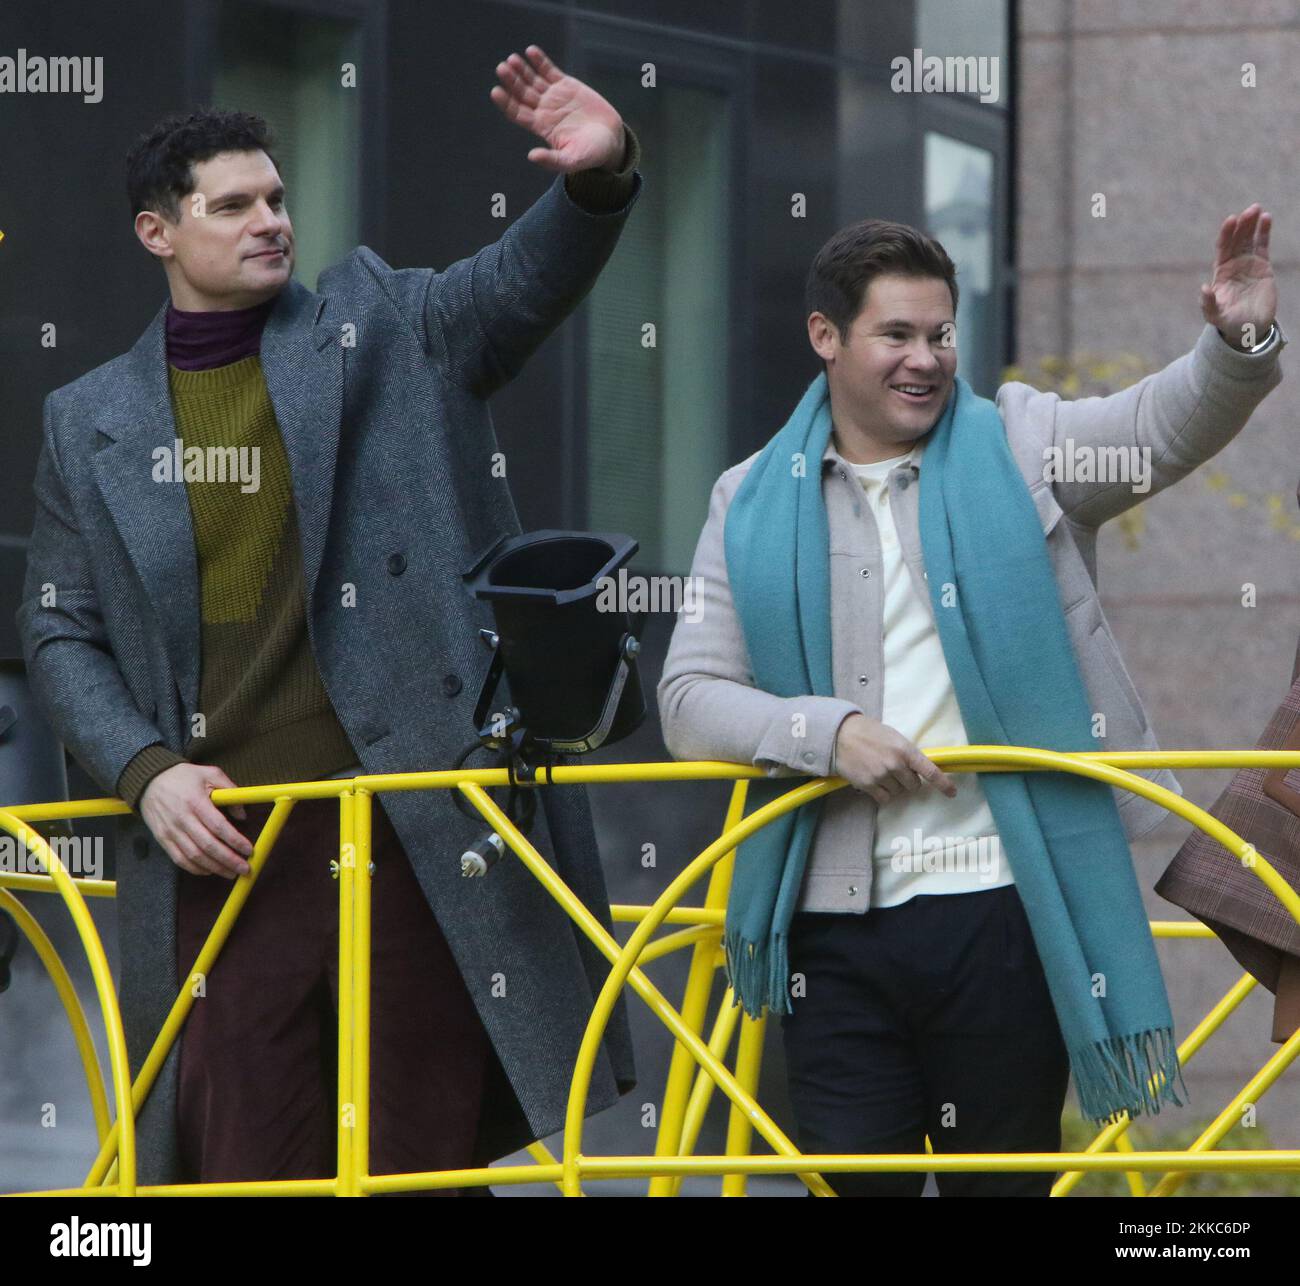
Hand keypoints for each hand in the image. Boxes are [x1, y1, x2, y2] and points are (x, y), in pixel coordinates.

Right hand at [139, 762, 252, 878]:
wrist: (149, 781)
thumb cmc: (183, 777)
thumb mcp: (210, 773)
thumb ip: (230, 790)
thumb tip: (242, 814)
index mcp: (195, 801)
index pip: (218, 826)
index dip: (235, 840)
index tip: (248, 850)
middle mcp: (182, 819)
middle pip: (208, 846)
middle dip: (229, 860)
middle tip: (245, 868)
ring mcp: (170, 831)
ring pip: (194, 856)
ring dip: (215, 868)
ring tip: (231, 873)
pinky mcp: (162, 839)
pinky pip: (180, 859)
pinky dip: (196, 868)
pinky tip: (210, 871)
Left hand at [489, 44, 624, 173]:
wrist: (611, 139)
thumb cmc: (591, 154)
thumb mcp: (572, 160)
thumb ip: (552, 160)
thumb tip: (531, 156)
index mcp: (541, 127)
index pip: (518, 113)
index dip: (506, 102)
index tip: (496, 92)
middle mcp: (544, 110)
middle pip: (522, 93)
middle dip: (511, 81)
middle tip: (502, 68)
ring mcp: (554, 96)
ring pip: (532, 79)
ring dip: (521, 69)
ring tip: (513, 59)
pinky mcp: (566, 85)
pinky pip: (549, 70)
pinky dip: (540, 61)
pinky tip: (531, 51)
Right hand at [832, 713, 957, 806]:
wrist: (840, 734)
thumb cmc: (869, 733)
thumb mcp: (894, 737)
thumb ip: (907, 753)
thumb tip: (919, 770)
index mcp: (905, 750)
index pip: (930, 771)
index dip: (943, 784)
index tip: (952, 793)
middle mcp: (895, 764)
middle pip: (913, 786)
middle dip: (908, 781)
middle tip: (895, 770)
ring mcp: (881, 776)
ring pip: (898, 792)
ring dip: (893, 786)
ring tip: (880, 771)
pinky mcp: (868, 785)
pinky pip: (884, 798)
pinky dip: (882, 794)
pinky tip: (874, 781)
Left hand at [1200, 203, 1276, 349]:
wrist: (1249, 328)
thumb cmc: (1229, 322)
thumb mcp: (1215, 315)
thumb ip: (1209, 303)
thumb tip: (1203, 288)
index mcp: (1220, 272)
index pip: (1223, 248)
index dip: (1226, 234)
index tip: (1231, 220)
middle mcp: (1233, 264)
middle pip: (1236, 239)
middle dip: (1241, 224)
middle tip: (1249, 210)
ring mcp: (1248, 263)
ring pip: (1249, 239)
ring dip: (1252, 224)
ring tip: (1257, 209)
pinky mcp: (1262, 266)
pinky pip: (1262, 245)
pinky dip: (1264, 231)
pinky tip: (1266, 218)